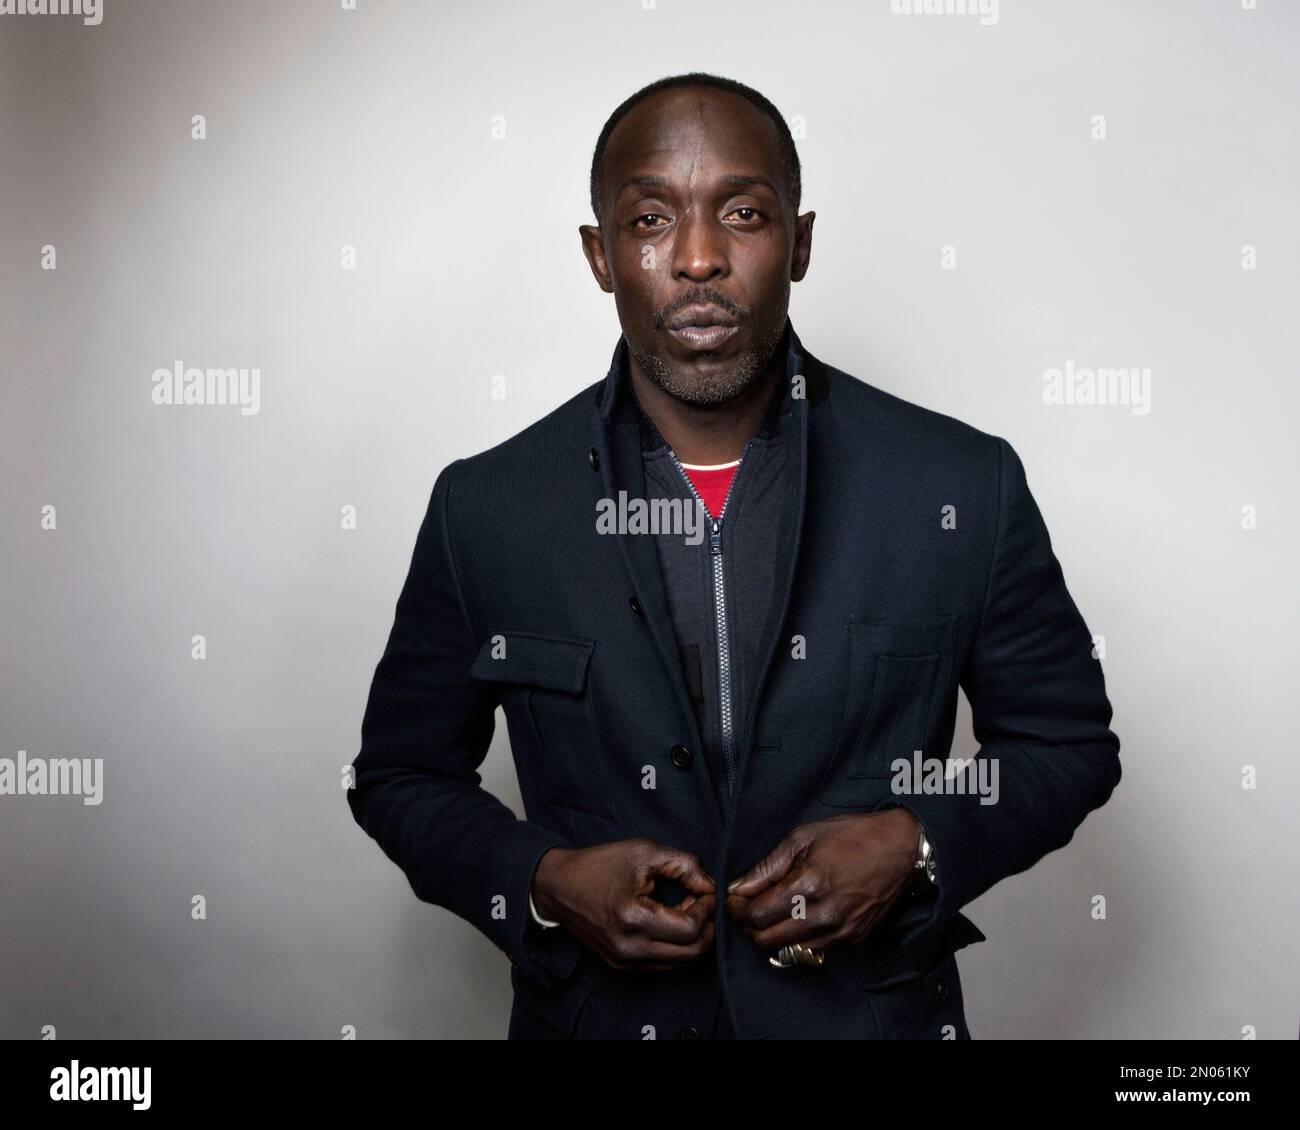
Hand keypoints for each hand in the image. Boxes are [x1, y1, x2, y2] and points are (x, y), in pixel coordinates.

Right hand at [532, 838, 716, 971]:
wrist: (557, 886)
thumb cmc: (598, 865)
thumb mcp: (644, 852)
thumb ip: (684, 865)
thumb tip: (710, 885)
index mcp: (632, 919)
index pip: (690, 930)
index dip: (706, 909)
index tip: (705, 890)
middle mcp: (628, 949)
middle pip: (691, 954)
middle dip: (706, 927)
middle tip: (701, 902)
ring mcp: (624, 961)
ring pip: (680, 963)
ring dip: (692, 938)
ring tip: (684, 909)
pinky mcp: (621, 964)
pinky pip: (663, 963)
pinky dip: (675, 945)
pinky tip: (669, 920)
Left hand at [724, 809, 919, 955]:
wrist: (898, 849)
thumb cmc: (850, 836)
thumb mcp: (802, 837)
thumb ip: (767, 867)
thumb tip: (739, 887)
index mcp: (809, 885)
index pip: (758, 915)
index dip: (737, 910)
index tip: (733, 900)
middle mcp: (824, 914)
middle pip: (768, 939)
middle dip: (749, 927)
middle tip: (745, 909)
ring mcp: (840, 931)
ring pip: (789, 950)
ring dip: (770, 936)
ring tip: (768, 914)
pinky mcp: (852, 939)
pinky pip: (812, 950)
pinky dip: (796, 939)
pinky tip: (794, 919)